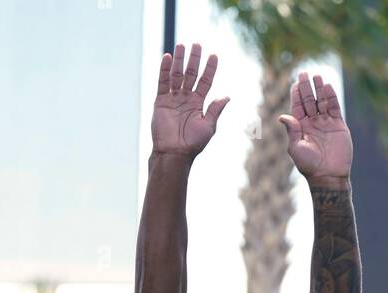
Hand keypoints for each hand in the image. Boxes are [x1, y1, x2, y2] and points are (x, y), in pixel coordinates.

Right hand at [152, 42, 228, 156]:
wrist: (175, 153)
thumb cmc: (193, 143)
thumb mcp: (209, 126)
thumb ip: (215, 109)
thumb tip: (227, 96)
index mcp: (198, 104)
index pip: (205, 81)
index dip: (210, 69)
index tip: (214, 56)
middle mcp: (185, 99)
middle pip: (190, 74)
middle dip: (194, 60)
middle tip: (197, 44)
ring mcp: (173, 99)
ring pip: (176, 75)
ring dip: (179, 60)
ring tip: (181, 46)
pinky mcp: (160, 101)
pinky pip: (163, 82)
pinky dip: (164, 70)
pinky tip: (168, 57)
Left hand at [279, 72, 352, 182]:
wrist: (329, 176)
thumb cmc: (309, 165)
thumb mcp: (296, 148)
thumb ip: (292, 131)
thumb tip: (282, 117)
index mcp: (302, 128)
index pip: (298, 107)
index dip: (296, 95)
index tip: (295, 83)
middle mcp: (313, 124)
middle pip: (309, 101)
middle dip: (306, 88)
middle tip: (304, 73)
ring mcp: (326, 124)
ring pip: (322, 102)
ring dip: (319, 89)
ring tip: (317, 77)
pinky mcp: (338, 126)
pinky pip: (335, 108)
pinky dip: (331, 97)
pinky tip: (328, 86)